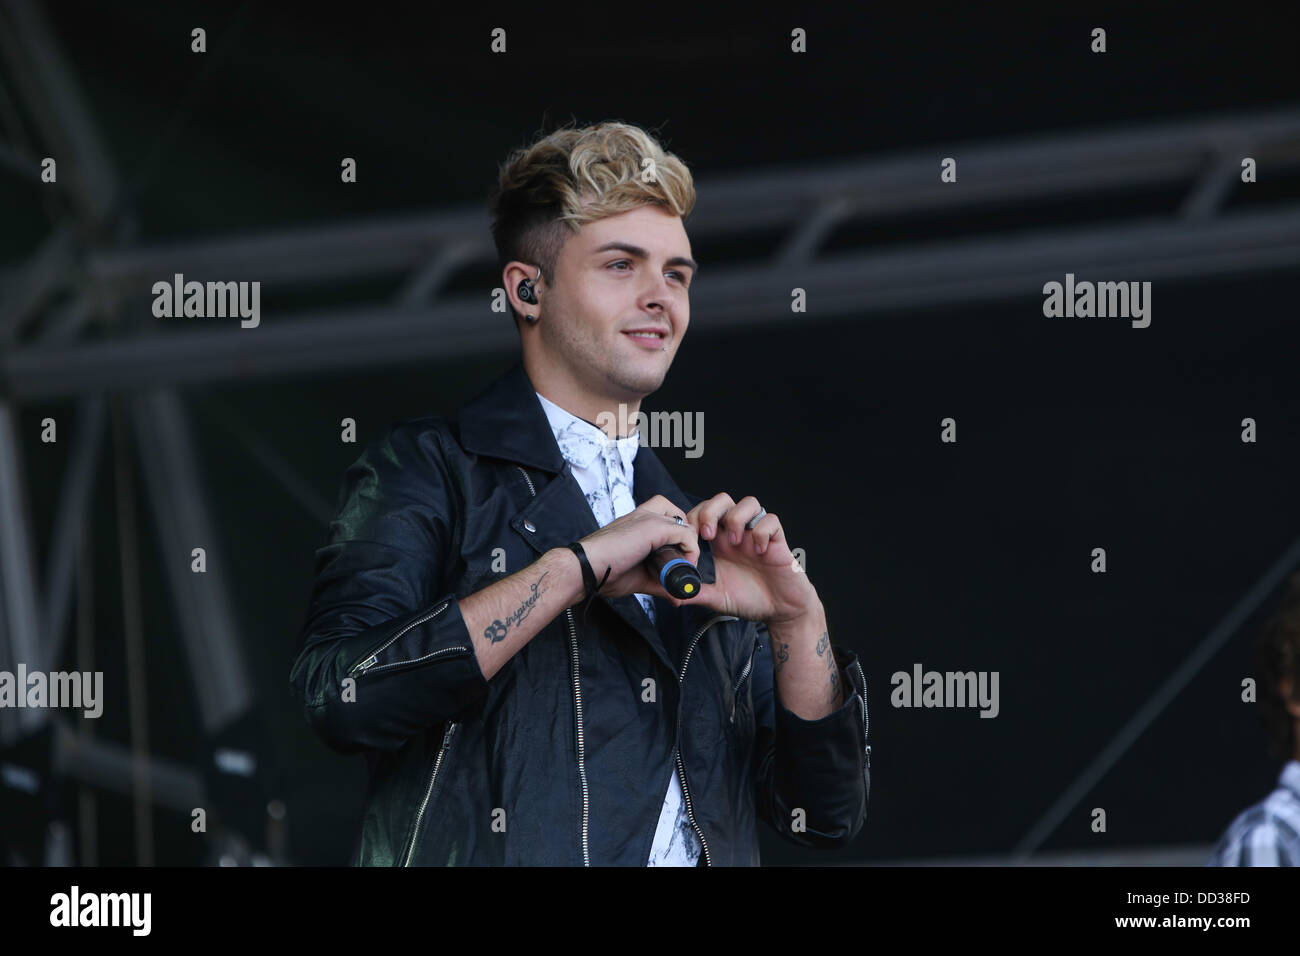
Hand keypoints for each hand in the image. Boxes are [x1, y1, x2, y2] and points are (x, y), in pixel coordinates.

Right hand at [578, 495, 700, 600]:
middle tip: (682, 562)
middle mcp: (644, 515)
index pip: (669, 518)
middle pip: (679, 517)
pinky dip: (690, 552)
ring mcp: (649, 518)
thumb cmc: (604, 572)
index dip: (678, 540)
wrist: (585, 569)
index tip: (677, 563)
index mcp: (638, 522)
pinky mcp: (654, 527)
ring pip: (685, 526)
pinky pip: (686, 535)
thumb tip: (678, 598)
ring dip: (690, 547)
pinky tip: (682, 567)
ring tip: (683, 566)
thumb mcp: (640, 577)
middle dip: (686, 540)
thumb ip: (660, 583)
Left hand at [671, 493, 815, 622]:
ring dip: (737, 518)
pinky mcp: (777, 541)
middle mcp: (737, 533)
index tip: (689, 539)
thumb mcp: (716, 598)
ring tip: (734, 543)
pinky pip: (771, 521)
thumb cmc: (749, 600)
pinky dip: (762, 532)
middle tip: (707, 536)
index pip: (703, 512)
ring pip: (748, 502)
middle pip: (722, 500)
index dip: (693, 518)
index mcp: (719, 542)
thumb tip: (672, 595)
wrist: (779, 611)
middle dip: (711, 511)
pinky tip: (758, 551)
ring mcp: (757, 535)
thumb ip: (695, 593)